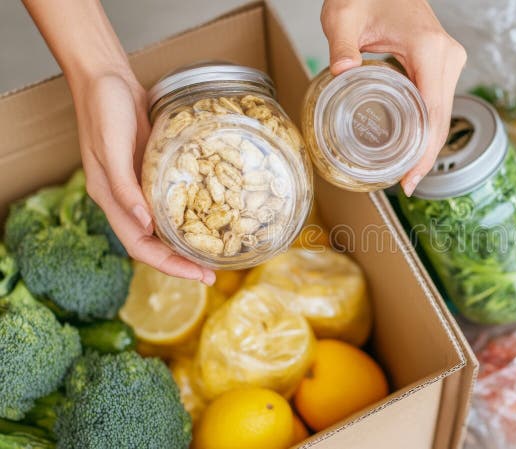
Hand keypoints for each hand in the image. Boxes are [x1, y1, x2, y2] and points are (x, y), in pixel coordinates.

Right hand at [24, 0, 215, 284]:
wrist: (107, 78)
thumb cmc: (105, 108)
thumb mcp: (111, 144)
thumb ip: (124, 183)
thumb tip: (143, 222)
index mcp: (110, 198)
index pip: (139, 246)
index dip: (168, 265)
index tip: (198, 276)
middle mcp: (125, 199)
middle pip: (153, 244)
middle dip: (182, 262)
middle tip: (214, 274)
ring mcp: (139, 186)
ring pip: (163, 227)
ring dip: (185, 244)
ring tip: (214, 255)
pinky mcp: (152, 171)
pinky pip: (171, 202)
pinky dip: (188, 215)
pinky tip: (208, 218)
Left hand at [321, 0, 466, 194]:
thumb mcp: (343, 16)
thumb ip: (341, 45)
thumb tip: (341, 73)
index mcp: (430, 49)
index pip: (433, 113)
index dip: (424, 153)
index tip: (409, 180)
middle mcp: (447, 57)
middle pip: (441, 119)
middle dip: (426, 156)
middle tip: (405, 185)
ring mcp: (448, 60)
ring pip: (442, 113)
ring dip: (427, 144)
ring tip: (406, 173)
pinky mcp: (441, 62)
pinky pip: (437, 101)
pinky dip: (426, 126)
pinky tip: (412, 146)